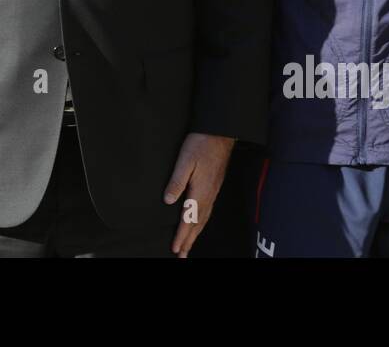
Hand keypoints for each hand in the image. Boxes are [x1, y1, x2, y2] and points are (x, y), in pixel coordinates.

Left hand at [163, 132, 234, 257]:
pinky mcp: (214, 187)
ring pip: (204, 219)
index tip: (175, 249)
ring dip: (195, 234)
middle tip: (181, 256)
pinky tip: (199, 224)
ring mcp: (213, 192)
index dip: (181, 235)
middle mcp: (208, 195)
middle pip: (197, 224)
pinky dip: (202, 223)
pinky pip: (208, 212)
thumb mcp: (184, 161)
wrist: (220, 133)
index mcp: (200, 191)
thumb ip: (176, 181)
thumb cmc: (201, 144)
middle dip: (189, 241)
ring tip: (188, 246)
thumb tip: (168, 201)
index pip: (188, 219)